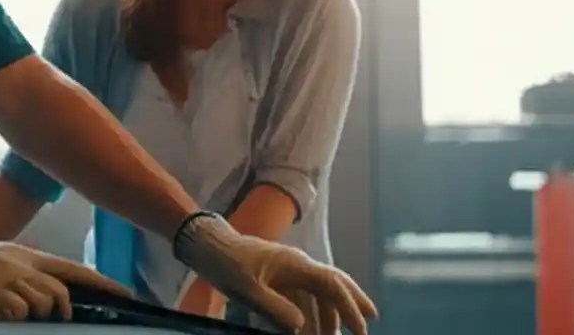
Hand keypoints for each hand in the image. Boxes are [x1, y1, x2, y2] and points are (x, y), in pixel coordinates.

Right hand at [0, 242, 132, 320]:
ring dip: (30, 316)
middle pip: (58, 294)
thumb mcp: (3, 259)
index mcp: (25, 255)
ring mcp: (7, 283)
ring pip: (41, 307)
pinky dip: (11, 320)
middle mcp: (19, 266)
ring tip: (6, 308)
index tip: (128, 295)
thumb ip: (30, 272)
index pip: (72, 269)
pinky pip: (18, 317)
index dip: (102, 283)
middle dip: (56, 310)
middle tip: (39, 315)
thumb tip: (58, 293)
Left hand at [173, 214, 376, 334]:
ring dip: (326, 317)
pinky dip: (308, 314)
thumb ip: (276, 309)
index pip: (332, 284)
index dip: (349, 306)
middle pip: (333, 284)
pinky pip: (299, 297)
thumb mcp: (248, 289)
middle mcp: (296, 265)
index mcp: (295, 264)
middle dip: (351, 304)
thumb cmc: (226, 264)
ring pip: (316, 295)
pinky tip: (308, 330)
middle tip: (367, 325)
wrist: (206, 246)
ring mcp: (287, 271)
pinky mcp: (275, 278)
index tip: (361, 329)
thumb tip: (301, 326)